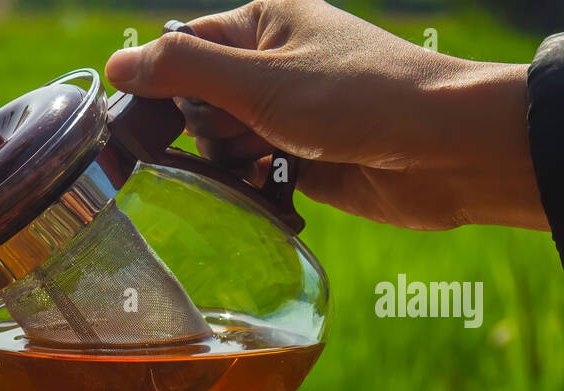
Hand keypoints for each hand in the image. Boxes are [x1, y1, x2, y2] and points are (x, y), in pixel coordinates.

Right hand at [106, 0, 546, 230]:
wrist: (446, 152)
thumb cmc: (360, 99)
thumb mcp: (259, 79)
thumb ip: (182, 71)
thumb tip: (117, 66)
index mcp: (264, 25)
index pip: (183, 49)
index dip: (160, 86)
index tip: (146, 124)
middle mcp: (275, 66)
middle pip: (198, 105)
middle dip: (210, 132)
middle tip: (247, 135)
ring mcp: (290, 116)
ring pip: (223, 148)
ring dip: (234, 166)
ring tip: (271, 163)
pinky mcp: (303, 162)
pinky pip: (253, 180)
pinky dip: (256, 190)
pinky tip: (276, 191)